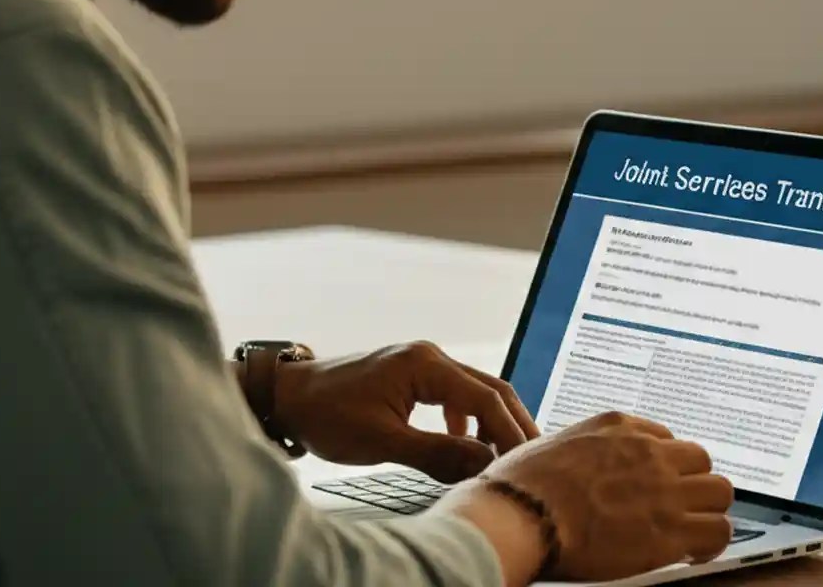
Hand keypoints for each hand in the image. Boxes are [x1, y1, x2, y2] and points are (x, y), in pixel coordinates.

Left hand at [272, 341, 539, 482]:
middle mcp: (430, 357)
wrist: (287, 397)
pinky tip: (466, 443)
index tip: (525, 463)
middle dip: (514, 423)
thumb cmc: (326, 415)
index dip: (510, 433)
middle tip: (535, 458)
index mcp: (425, 365)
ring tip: (508, 454)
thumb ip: (436, 452)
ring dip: (494, 422)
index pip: (486, 399)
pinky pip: (455, 395)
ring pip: (475, 391)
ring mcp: (421, 364)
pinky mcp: (412, 376)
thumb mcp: (382, 441)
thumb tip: (483, 464)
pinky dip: (469, 419)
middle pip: (491, 389)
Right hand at [433, 411, 733, 586]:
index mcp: (618, 426)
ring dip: (707, 510)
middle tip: (678, 506)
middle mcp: (649, 451)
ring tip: (692, 531)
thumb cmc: (519, 486)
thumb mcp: (550, 445)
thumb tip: (572, 468)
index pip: (664, 437)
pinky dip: (710, 543)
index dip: (662, 465)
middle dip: (692, 483)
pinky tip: (693, 553)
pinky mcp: (671, 530)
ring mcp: (664, 489)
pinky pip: (717, 531)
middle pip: (700, 460)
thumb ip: (578, 451)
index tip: (655, 483)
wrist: (521, 515)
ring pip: (720, 492)